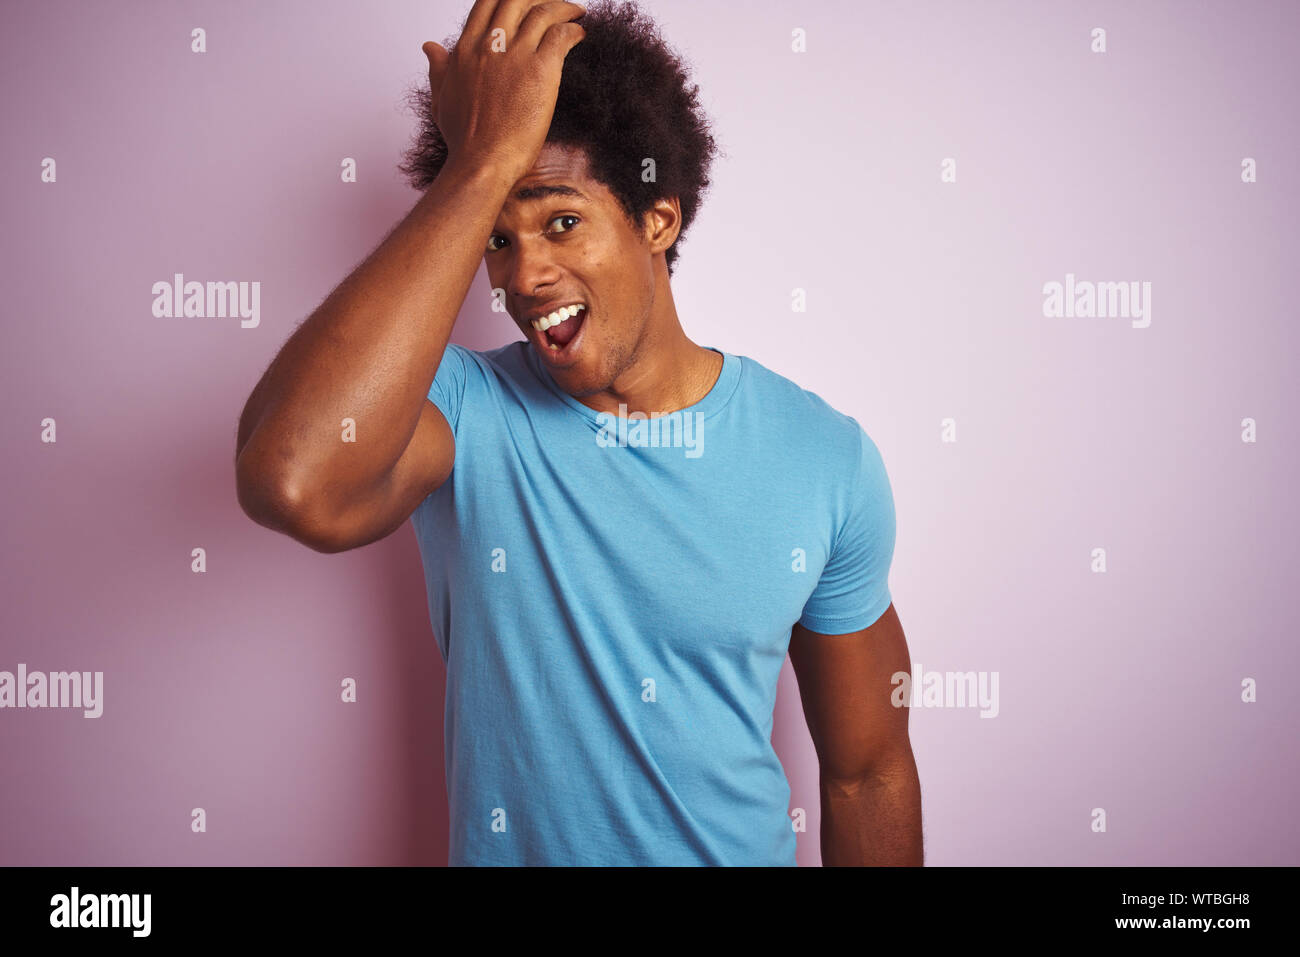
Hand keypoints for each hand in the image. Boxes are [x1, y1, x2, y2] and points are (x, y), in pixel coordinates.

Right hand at [422, 0, 585, 180]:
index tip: (524, 3)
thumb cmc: (464, 141)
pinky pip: (561, 35)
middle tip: (553, 5)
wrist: (482, 163)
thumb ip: (439, 68)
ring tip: (575, 12)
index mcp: (465, 50)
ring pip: (542, 11)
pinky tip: (580, 32)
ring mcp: (514, 55)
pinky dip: (573, 28)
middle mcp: (488, 45)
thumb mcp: (442, 99)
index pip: (487, 3)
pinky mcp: (540, 70)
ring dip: (562, 7)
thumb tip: (430, 46)